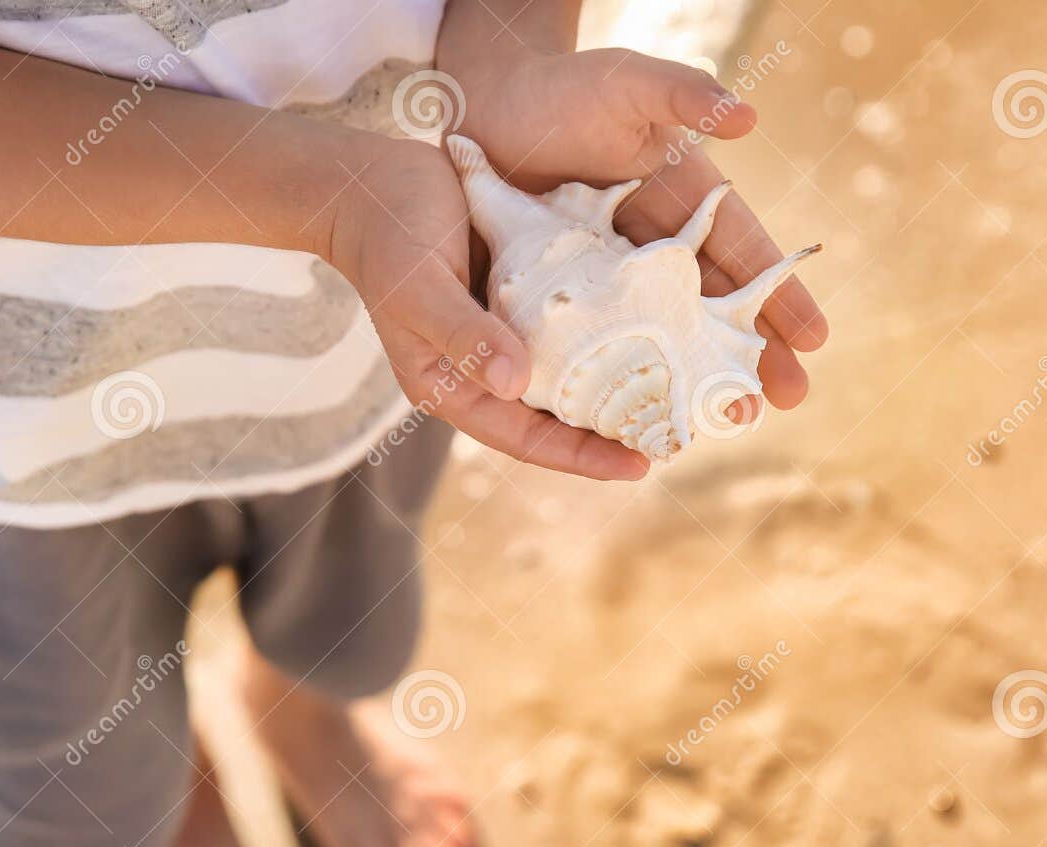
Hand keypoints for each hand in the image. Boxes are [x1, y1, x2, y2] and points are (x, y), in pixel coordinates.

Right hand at [326, 135, 646, 480]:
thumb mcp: (419, 289)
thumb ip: (463, 335)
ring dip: (617, 386)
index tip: (640, 466)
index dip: (583, 456)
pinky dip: (607, 335)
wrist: (371, 180)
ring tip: (675, 395)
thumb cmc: (388, 238)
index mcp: (453, 388)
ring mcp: (506, 336)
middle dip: (610, 433)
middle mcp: (485, 372)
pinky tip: (653, 333)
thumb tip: (515, 384)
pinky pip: (571, 329)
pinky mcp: (521, 300)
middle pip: (556, 418)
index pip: (527, 439)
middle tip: (675, 437)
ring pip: (569, 376)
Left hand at [452, 47, 828, 411]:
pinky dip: (625, 378)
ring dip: (695, 379)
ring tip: (726, 422)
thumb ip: (682, 94)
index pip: (741, 252)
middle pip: (712, 307)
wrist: (481, 109)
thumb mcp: (626, 84)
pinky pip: (602, 342)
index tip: (816, 340)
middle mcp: (656, 246)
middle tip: (787, 400)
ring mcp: (613, 277)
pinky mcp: (566, 299)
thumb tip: (747, 117)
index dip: (779, 294)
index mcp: (685, 200)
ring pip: (664, 337)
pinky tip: (643, 416)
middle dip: (749, 354)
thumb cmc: (562, 90)